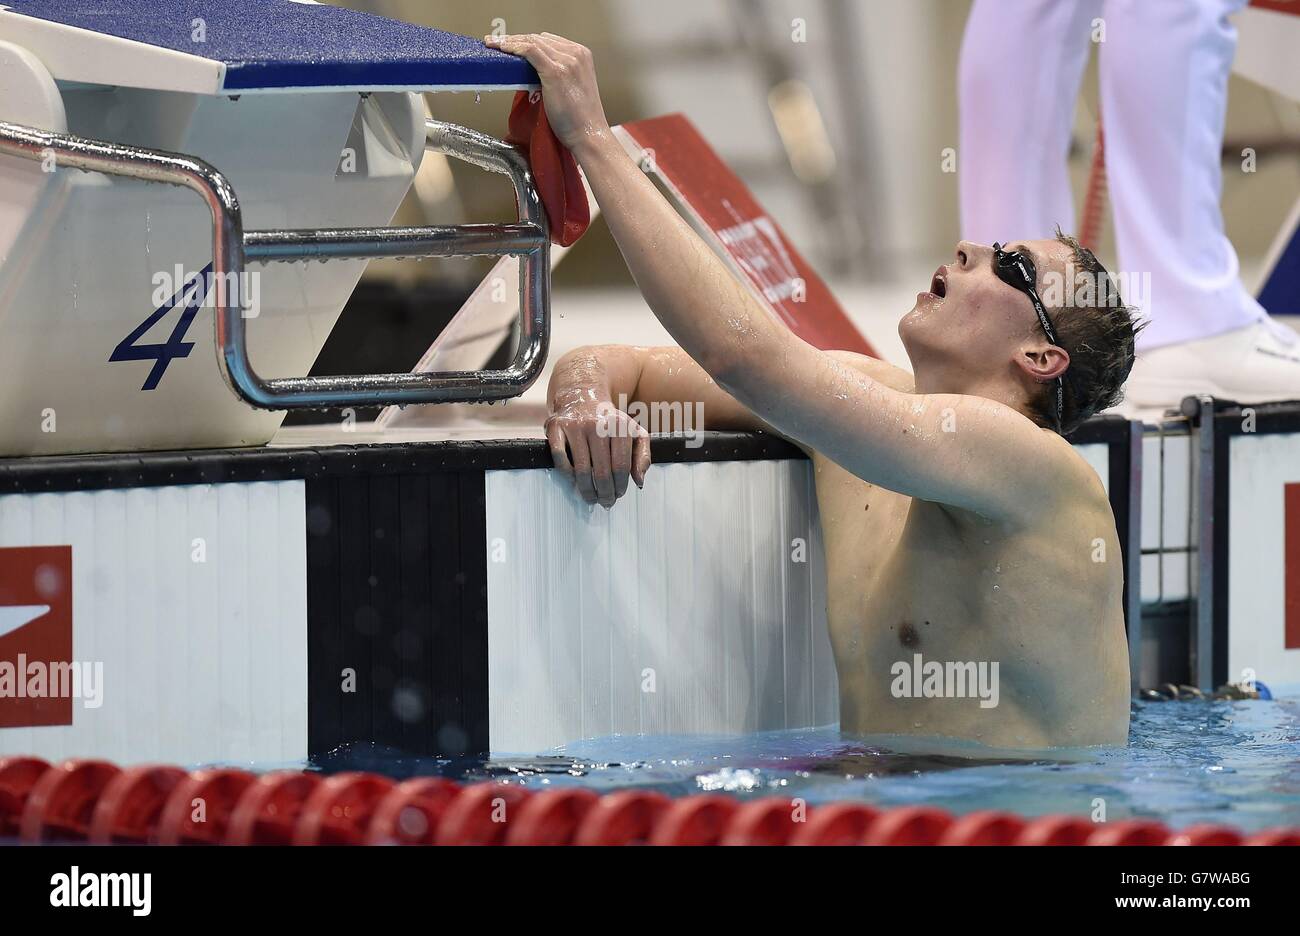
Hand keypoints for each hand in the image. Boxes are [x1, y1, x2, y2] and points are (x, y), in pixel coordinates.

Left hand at [484, 32, 610, 155]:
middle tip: (496, 42)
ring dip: (509, 42)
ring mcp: (566, 61)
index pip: (548, 40)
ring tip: (493, 44)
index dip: (526, 40)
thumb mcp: (571, 88)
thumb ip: (558, 74)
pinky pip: (529, 51)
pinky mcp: (555, 72)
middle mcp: (575, 53)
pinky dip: (513, 47)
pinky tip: (502, 49)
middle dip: (515, 39)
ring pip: (532, 42)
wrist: (588, 135)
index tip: (510, 43)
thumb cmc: (580, 119)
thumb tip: (532, 71)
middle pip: (538, 39)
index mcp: (581, 55)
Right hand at [545, 397, 650, 507]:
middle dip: (604, 493)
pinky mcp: (556, 426)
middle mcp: (597, 424)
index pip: (621, 466)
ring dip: (586, 490)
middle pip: (602, 471)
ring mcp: (575, 425)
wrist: (582, 395)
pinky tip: (573, 481)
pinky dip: (567, 474)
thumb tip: (639, 481)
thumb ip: (642, 455)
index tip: (618, 495)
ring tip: (590, 498)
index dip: (620, 486)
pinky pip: (560, 458)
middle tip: (604, 502)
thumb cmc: (609, 420)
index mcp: (619, 426)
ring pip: (582, 469)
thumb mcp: (634, 432)